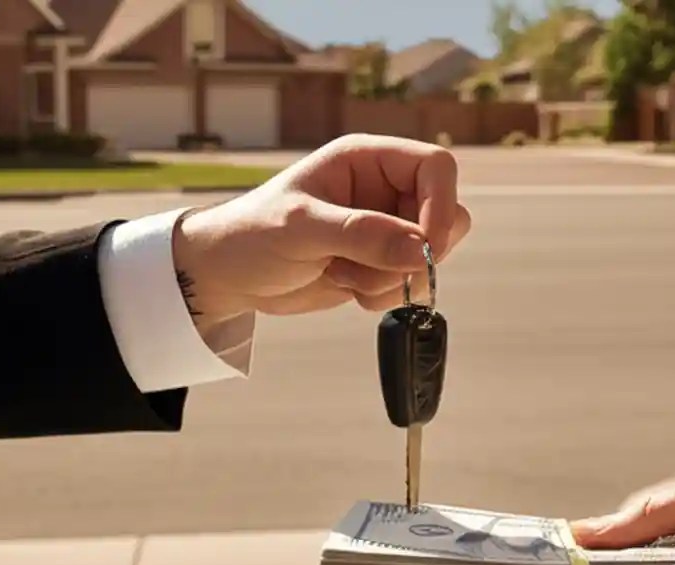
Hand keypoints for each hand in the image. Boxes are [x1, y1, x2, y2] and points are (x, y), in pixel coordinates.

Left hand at [171, 134, 471, 327]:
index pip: (436, 167)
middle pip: (446, 215)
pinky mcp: (382, 263)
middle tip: (372, 268)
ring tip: (346, 276)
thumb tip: (419, 250)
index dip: (441, 205)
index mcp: (367, 160)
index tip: (424, 248)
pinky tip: (348, 288)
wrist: (228, 275)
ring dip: (396, 279)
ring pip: (432, 256)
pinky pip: (414, 282)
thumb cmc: (252, 234)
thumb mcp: (301, 228)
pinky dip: (390, 295)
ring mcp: (386, 228)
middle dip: (415, 253)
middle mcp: (384, 189)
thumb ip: (361, 234)